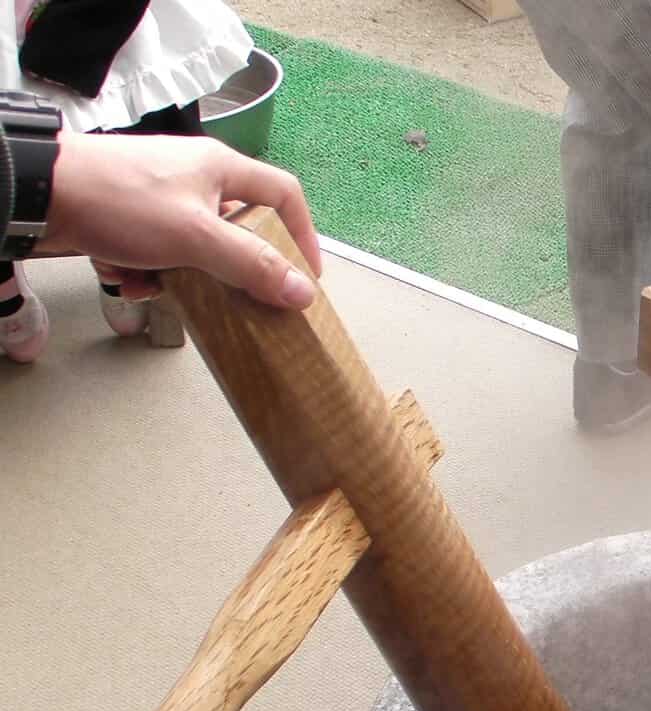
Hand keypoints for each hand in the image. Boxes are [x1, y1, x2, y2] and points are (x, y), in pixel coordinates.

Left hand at [39, 132, 320, 308]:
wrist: (39, 192)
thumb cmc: (122, 201)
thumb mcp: (197, 237)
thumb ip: (252, 265)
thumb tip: (303, 293)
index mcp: (220, 167)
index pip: (284, 194)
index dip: (303, 234)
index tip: (305, 276)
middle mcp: (195, 178)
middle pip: (238, 229)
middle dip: (228, 268)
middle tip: (233, 296)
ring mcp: (160, 197)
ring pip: (195, 247)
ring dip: (180, 275)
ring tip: (159, 285)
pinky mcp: (129, 216)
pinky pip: (157, 252)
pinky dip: (146, 271)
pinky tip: (126, 278)